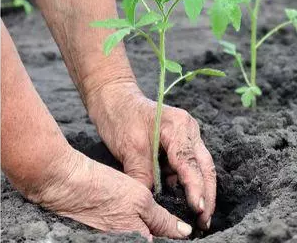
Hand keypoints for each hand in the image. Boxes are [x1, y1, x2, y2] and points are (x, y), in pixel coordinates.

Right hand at [31, 147, 192, 240]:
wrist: (64, 183)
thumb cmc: (101, 188)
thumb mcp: (140, 199)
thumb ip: (163, 219)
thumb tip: (184, 232)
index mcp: (139, 241)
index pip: (165, 242)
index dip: (174, 234)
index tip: (178, 223)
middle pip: (150, 239)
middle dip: (159, 230)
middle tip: (157, 212)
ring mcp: (112, 239)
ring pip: (136, 234)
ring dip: (143, 225)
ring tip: (134, 207)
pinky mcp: (100, 233)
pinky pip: (121, 232)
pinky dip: (125, 222)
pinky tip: (120, 207)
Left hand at [87, 81, 215, 229]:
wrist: (111, 97)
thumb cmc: (119, 116)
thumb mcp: (128, 148)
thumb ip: (142, 175)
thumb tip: (151, 202)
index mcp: (178, 126)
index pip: (190, 163)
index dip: (196, 188)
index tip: (198, 209)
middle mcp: (188, 130)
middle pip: (204, 167)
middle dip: (206, 195)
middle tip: (205, 221)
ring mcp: (185, 136)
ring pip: (199, 168)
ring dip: (199, 191)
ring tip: (199, 216)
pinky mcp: (178, 143)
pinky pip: (186, 165)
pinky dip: (186, 183)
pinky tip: (184, 200)